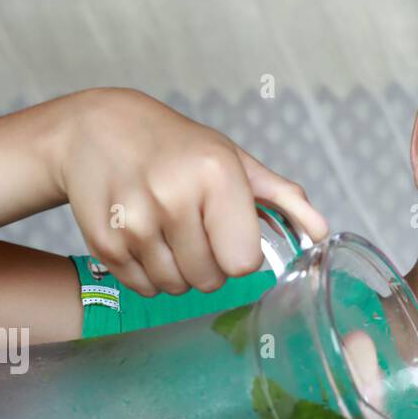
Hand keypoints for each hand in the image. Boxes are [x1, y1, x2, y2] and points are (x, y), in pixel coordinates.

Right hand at [54, 87, 328, 296]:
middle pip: (210, 281)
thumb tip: (321, 231)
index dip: (237, 252)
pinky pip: (144, 288)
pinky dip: (146, 272)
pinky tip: (141, 235)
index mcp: (215, 174)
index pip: (243, 263)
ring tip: (165, 230)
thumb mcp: (233, 160)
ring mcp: (135, 221)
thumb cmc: (176, 148)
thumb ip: (282, 198)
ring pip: (176, 288)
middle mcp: (173, 196)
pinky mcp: (105, 241)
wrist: (96, 130)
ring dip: (177, 270)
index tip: (224, 229)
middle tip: (191, 226)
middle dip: (207, 263)